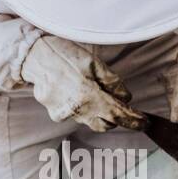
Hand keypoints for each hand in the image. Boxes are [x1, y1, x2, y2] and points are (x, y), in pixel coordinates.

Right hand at [20, 36, 145, 131]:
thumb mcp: (94, 62)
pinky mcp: (55, 114)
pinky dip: (80, 107)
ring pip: (90, 120)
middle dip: (114, 116)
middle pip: (105, 124)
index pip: (118, 115)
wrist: (33, 55)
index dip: (134, 120)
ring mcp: (64, 114)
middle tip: (116, 102)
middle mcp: (76, 109)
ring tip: (89, 90)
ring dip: (96, 111)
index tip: (144, 122)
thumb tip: (126, 99)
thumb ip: (112, 82)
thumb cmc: (65, 54)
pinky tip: (73, 91)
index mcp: (88, 94)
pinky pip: (75, 115)